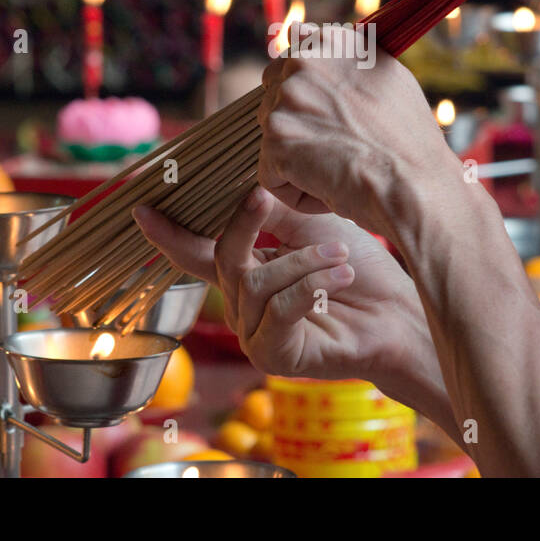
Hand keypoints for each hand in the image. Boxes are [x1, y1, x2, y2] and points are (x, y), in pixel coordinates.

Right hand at [133, 186, 423, 382]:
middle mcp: (242, 305)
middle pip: (223, 258)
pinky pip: (278, 309)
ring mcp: (254, 333)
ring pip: (253, 282)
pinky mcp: (273, 354)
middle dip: (245, 225)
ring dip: (301, 261)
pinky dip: (312, 285)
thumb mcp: (312, 228)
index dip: (168, 233)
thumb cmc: (359, 270)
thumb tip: (245, 186)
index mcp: (246, 273)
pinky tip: (342, 275)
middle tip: (261, 196)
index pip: (196, 252)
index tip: (141, 207)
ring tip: (340, 256)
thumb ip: (273, 212)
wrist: (398, 316)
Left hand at [258, 23, 461, 239]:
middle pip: (273, 99)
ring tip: (342, 167)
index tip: (336, 116)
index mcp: (330, 41)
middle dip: (298, 127)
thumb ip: (341, 54)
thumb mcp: (386, 75)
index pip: (291, 62)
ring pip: (274, 139)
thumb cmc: (408, 138)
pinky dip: (297, 191)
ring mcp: (286, 98)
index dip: (310, 98)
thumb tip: (298, 30)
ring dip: (300, 160)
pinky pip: (271, 175)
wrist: (413, 183)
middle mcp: (303, 61)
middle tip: (342, 146)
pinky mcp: (276, 138)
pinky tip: (332, 187)